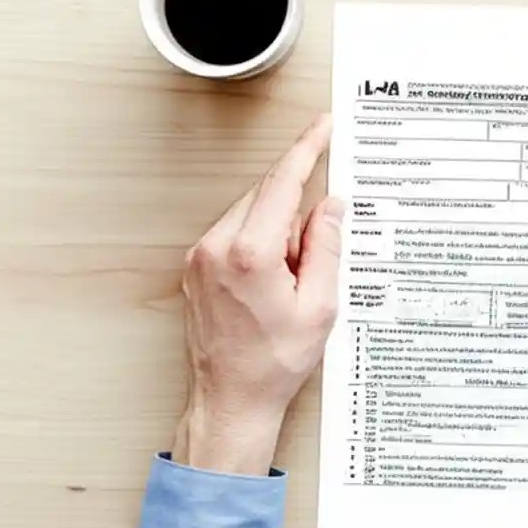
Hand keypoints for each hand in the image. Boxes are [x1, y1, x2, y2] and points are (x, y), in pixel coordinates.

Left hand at [171, 114, 342, 474]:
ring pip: (252, 214)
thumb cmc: (274, 363)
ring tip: (293, 283)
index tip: (323, 127)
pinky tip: (276, 282)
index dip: (307, 150)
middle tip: (317, 253)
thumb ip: (327, 247)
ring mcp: (201, 257)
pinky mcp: (196, 267)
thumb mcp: (320, 306)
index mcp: (251, 253)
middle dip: (300, 211)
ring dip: (280, 231)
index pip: (283, 183)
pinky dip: (261, 242)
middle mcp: (217, 248)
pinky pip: (235, 234)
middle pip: (267, 197)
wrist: (231, 400)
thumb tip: (331, 207)